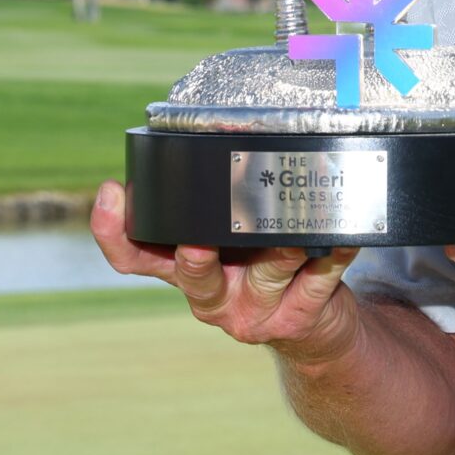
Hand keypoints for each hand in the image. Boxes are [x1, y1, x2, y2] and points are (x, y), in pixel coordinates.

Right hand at [90, 181, 360, 361]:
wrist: (314, 327)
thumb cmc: (265, 267)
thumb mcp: (228, 243)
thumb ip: (215, 204)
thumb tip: (224, 127)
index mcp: (183, 268)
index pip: (131, 255)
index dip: (111, 230)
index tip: (111, 192)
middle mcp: (211, 295)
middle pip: (193, 276)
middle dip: (195, 258)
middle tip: (196, 242)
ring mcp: (253, 311)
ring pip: (266, 273)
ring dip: (281, 248)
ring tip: (293, 231)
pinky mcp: (296, 319)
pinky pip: (317, 283)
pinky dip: (332, 257)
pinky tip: (343, 240)